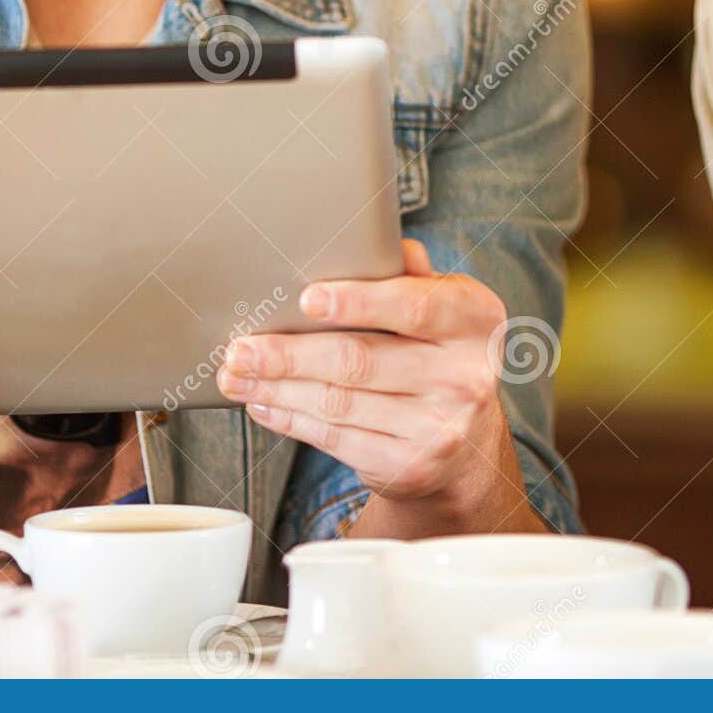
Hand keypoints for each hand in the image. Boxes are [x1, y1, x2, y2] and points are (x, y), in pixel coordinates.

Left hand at [216, 240, 522, 515]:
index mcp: (474, 320)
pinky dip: (292, 419)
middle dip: (291, 353)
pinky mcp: (410, 466)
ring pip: (339, 402)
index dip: (357, 302)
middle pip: (361, 360)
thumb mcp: (442, 307)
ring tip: (238, 373)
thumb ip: (412, 277)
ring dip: (278, 387)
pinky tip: (264, 402)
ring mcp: (439, 427)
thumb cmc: (438, 356)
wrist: (467, 445)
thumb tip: (383, 246)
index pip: (413, 306)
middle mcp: (465, 375)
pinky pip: (337, 438)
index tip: (306, 299)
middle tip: (243, 347)